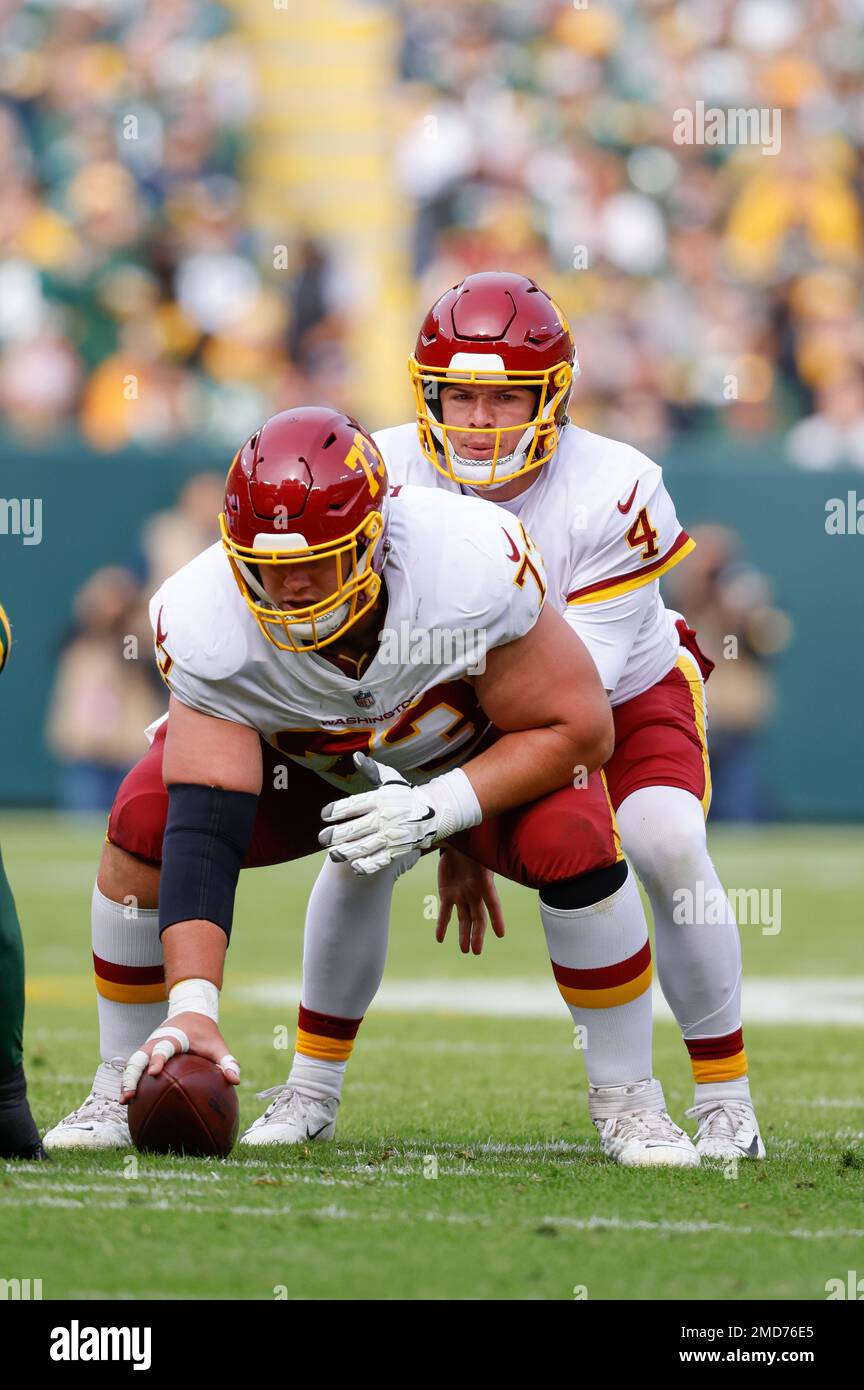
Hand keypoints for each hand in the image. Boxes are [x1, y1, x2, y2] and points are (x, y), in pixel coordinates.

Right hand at [120, 1011, 239, 1101]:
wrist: (191, 1013)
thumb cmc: (206, 1033)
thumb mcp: (218, 1046)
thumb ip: (226, 1062)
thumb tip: (235, 1082)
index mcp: (175, 1036)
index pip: (164, 1046)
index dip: (158, 1058)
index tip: (155, 1072)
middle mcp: (157, 1040)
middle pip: (140, 1057)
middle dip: (132, 1075)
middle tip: (129, 1095)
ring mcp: (148, 1046)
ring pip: (133, 1063)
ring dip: (127, 1080)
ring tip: (124, 1102)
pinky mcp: (145, 1052)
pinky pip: (135, 1067)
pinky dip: (130, 1081)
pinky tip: (130, 1101)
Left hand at [318, 753, 442, 874]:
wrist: (433, 813)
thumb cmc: (404, 795)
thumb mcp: (390, 779)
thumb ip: (372, 770)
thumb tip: (355, 756)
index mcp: (381, 799)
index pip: (355, 804)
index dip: (338, 810)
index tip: (324, 815)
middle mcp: (386, 817)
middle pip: (357, 828)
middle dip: (337, 835)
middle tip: (322, 839)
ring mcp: (392, 835)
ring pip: (366, 846)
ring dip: (348, 852)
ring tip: (333, 855)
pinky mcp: (398, 850)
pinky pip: (381, 860)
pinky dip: (368, 865)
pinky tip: (354, 867)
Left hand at [436, 845, 504, 954]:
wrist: (457, 840)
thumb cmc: (466, 837)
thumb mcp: (466, 839)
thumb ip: (457, 840)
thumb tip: (445, 834)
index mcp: (483, 880)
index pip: (493, 902)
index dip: (497, 918)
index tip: (501, 934)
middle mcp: (474, 891)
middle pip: (479, 917)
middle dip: (478, 934)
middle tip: (476, 951)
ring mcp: (462, 894)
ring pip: (465, 919)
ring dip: (464, 935)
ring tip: (466, 950)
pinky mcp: (448, 894)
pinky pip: (445, 913)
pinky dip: (442, 925)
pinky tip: (439, 939)